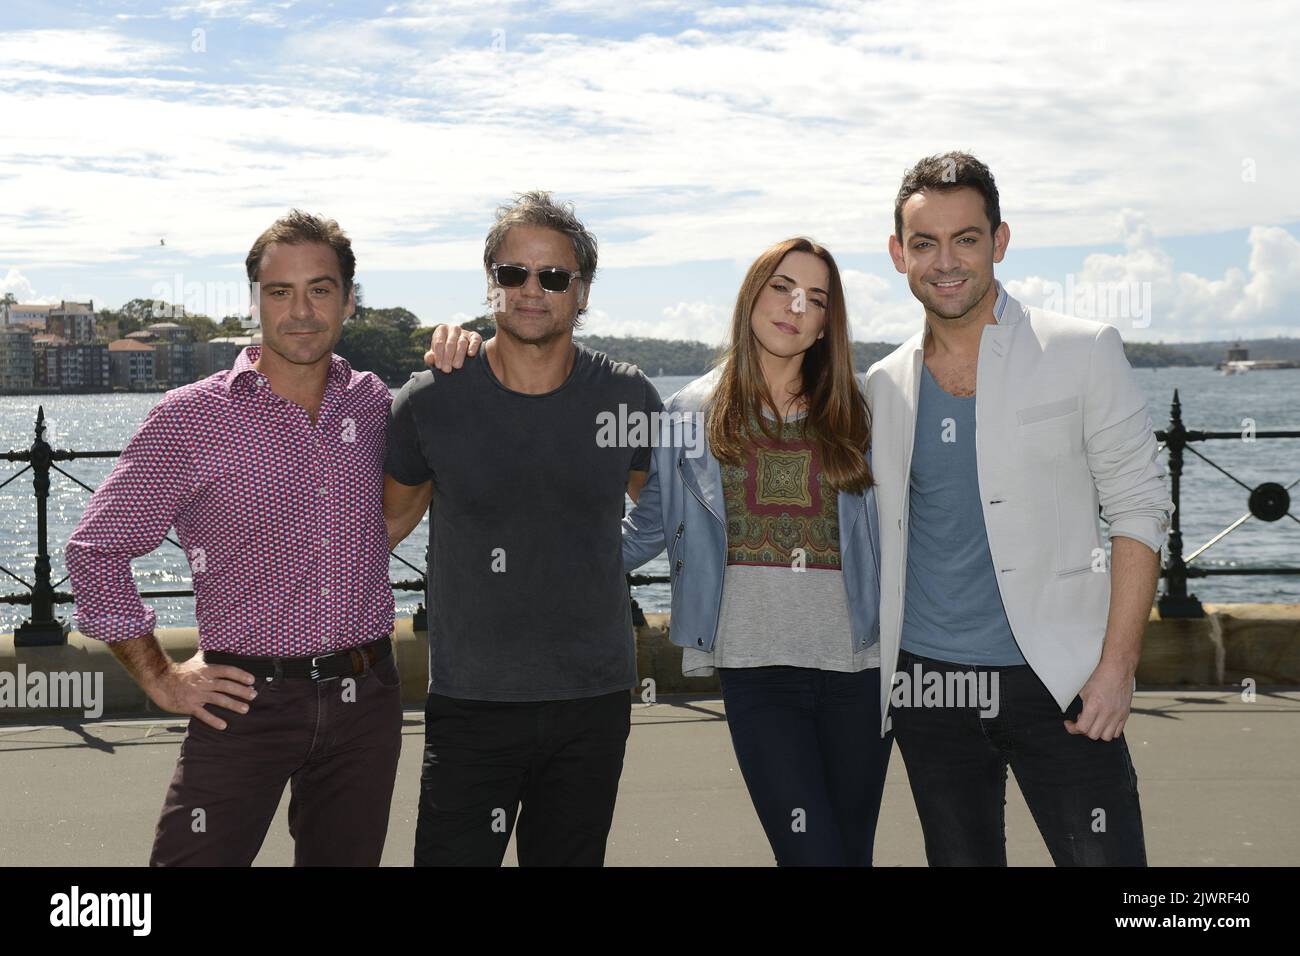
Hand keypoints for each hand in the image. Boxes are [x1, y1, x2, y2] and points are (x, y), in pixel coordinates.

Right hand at [142, 653, 257, 730]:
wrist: (160, 681)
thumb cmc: (180, 671)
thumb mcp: (196, 661)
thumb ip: (208, 655)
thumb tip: (218, 643)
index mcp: (206, 670)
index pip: (227, 671)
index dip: (240, 675)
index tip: (252, 680)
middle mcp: (203, 682)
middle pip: (226, 686)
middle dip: (241, 691)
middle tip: (253, 695)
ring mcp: (196, 694)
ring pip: (218, 699)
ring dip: (233, 704)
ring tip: (245, 709)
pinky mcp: (189, 706)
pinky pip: (203, 714)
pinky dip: (213, 720)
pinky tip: (223, 725)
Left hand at [425, 324, 482, 371]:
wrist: (458, 353)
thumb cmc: (443, 354)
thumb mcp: (435, 356)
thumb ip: (430, 358)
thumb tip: (430, 358)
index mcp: (441, 330)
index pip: (439, 342)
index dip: (438, 355)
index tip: (439, 366)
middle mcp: (453, 328)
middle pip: (450, 343)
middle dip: (448, 357)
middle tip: (447, 369)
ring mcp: (464, 332)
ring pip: (462, 342)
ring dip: (459, 355)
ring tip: (456, 366)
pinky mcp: (475, 336)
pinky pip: (475, 340)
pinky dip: (473, 346)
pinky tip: (470, 354)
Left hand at [1064, 659, 1134, 740]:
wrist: (1118, 668)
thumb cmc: (1100, 675)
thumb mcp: (1082, 688)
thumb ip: (1078, 703)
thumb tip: (1069, 710)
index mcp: (1094, 705)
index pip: (1082, 728)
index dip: (1072, 728)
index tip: (1069, 724)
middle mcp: (1107, 713)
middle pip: (1093, 735)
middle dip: (1084, 730)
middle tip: (1081, 721)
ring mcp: (1117, 715)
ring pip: (1107, 737)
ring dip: (1098, 732)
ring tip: (1094, 722)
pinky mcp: (1125, 714)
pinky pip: (1118, 732)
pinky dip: (1109, 731)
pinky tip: (1104, 722)